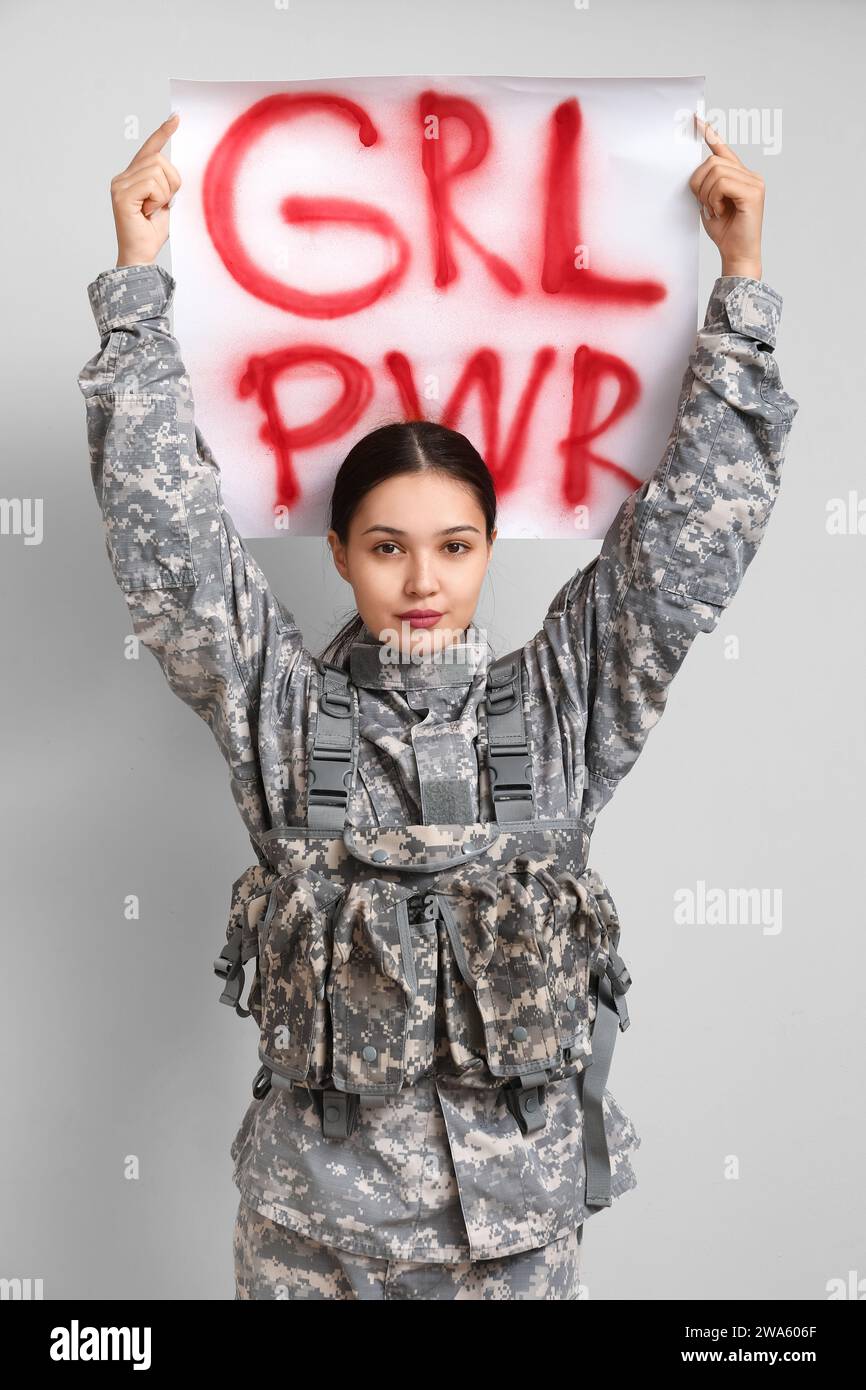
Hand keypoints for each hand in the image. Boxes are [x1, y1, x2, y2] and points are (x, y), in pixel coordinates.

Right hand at [111, 113, 181, 267]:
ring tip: (152, 210)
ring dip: (164, 194)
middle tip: (161, 205)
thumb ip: (166, 185)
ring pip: (157, 171)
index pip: (150, 149)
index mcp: (132, 177)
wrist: (140, 256)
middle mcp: (123, 177)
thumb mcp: (165, 204)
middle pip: (159, 160)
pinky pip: (152, 184)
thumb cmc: (151, 234)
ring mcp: (120, 184)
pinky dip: (157, 200)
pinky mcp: (121, 193)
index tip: (176, 117)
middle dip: (171, 183)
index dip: (163, 133)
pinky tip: (146, 212)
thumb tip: (171, 171)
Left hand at [690, 115, 763, 280]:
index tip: (696, 120)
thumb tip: (696, 171)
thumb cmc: (724, 233)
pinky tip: (719, 211)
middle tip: (704, 204)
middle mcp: (750, 175)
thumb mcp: (709, 204)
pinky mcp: (754, 192)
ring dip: (706, 194)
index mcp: (740, 176)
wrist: (737, 255)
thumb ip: (706, 185)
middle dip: (700, 183)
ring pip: (716, 171)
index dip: (710, 134)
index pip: (723, 150)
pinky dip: (714, 198)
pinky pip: (723, 183)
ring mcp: (754, 182)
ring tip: (713, 210)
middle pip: (713, 161)